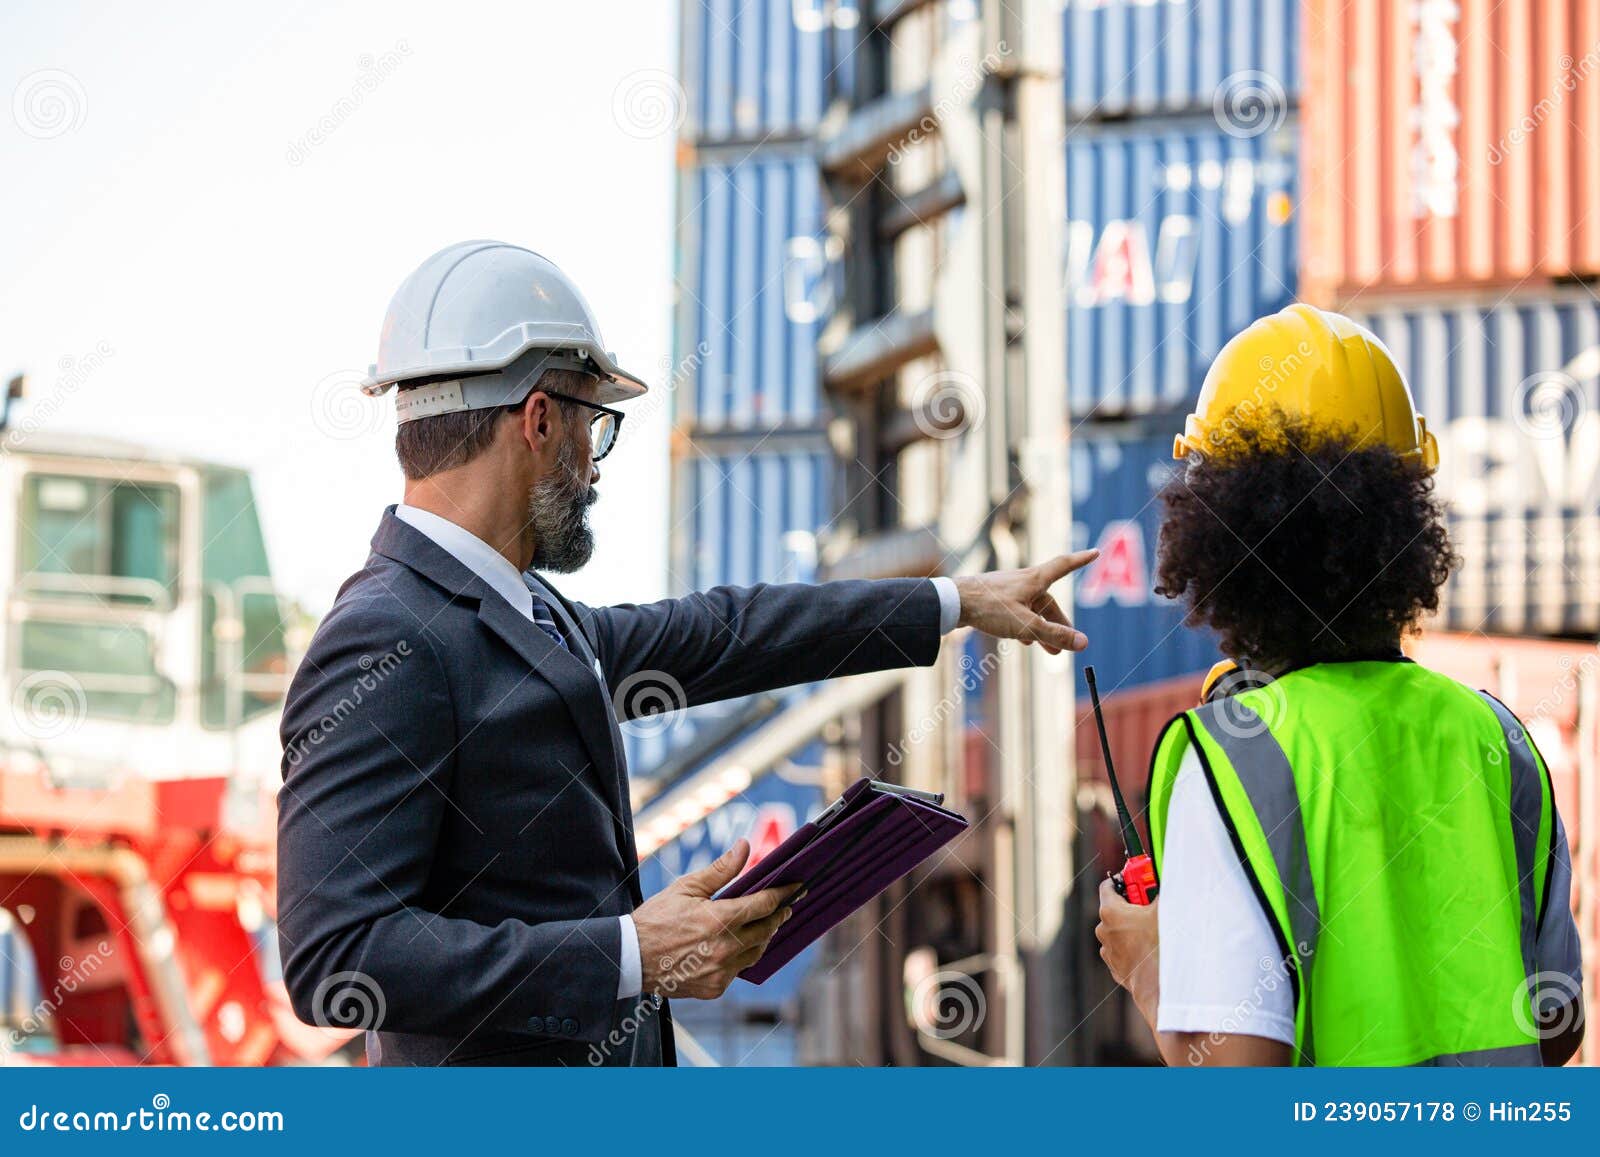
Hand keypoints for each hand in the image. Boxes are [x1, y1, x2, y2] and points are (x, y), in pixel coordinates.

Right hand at [632, 839, 801, 999]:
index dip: (783, 894)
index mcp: (720, 920)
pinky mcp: (715, 987)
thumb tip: (745, 846)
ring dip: (764, 938)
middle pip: (767, 930)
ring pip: (757, 953)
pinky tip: (738, 946)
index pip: (764, 905)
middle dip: (779, 916)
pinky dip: (742, 957)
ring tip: (764, 925)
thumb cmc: (657, 919)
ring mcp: (721, 971)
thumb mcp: (687, 887)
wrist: (631, 958)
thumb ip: (721, 869)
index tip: (796, 887)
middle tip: (785, 907)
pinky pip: (739, 970)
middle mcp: (726, 948)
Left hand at [952, 550, 1098, 653]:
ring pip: (1031, 609)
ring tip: (1047, 650)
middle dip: (1059, 624)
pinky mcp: (993, 598)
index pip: (1063, 566)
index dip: (1080, 561)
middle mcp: (1021, 580)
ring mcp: (1006, 589)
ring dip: (1042, 628)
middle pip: (1048, 601)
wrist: (951, 602)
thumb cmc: (989, 609)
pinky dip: (1025, 625)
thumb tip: (1084, 643)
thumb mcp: (1026, 626)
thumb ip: (1055, 635)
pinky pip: (1016, 612)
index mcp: (1034, 580)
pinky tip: (1023, 640)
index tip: (1095, 552)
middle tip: (1066, 645)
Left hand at [1096, 877, 1159, 1028]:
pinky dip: (1135, 947)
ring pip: (1119, 932)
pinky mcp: (1116, 969)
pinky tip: (1152, 949)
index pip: (1108, 886)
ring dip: (1134, 928)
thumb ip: (1163, 892)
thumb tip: (1169, 879)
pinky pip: (1124, 951)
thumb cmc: (1160, 947)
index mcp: (1110, 912)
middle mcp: (1103, 931)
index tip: (1136, 880)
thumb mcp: (1166, 911)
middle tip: (1151, 904)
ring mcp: (1108, 951)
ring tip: (1155, 929)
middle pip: (1115, 909)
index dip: (1123, 880)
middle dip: (1133, 905)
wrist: (1160, 987)